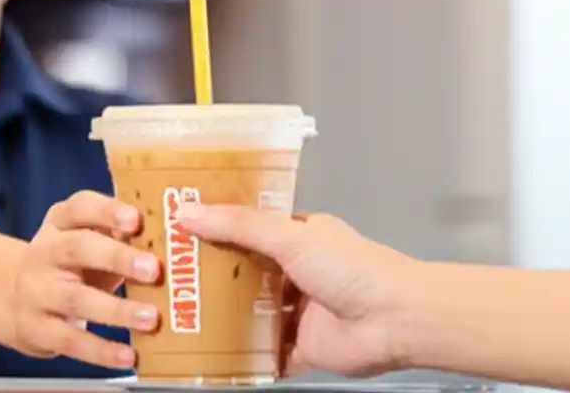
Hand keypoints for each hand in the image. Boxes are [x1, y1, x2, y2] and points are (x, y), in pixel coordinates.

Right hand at [5, 191, 161, 368]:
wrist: (15, 300)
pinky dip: (101, 351)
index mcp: (60, 223)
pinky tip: (128, 356)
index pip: (80, 208)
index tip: (135, 219)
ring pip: (75, 299)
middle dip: (116, 257)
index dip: (107, 211)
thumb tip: (172, 238)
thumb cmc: (70, 265)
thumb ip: (118, 236)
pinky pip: (70, 340)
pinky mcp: (36, 328)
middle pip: (77, 249)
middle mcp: (44, 252)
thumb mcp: (86, 240)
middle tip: (153, 269)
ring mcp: (37, 291)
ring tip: (151, 318)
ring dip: (116, 310)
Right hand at [178, 204, 417, 377]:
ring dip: (227, 316)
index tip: (181, 230)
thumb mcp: (291, 236)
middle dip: (215, 276)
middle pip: (248, 273)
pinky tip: (218, 354)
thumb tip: (189, 212)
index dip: (218, 228)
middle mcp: (299, 272)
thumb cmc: (356, 270)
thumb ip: (240, 226)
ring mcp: (301, 312)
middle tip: (173, 275)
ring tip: (185, 314)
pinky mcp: (303, 347)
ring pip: (254, 314)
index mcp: (300, 237)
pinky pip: (268, 354)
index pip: (250, 228)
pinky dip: (247, 356)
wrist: (397, 321)